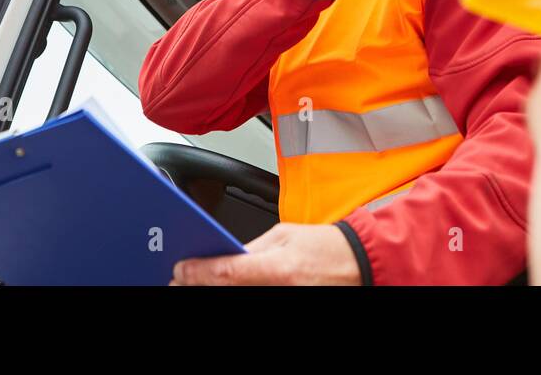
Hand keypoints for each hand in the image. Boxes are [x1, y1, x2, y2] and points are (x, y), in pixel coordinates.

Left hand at [170, 223, 362, 285]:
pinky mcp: (287, 304)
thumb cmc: (327, 247)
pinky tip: (223, 287)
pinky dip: (238, 293)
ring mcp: (284, 301)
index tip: (180, 270)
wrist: (360, 264)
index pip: (227, 273)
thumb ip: (252, 249)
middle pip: (228, 292)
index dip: (198, 273)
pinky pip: (256, 298)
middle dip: (201, 286)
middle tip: (180, 281)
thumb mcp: (285, 235)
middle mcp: (279, 292)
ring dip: (216, 290)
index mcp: (279, 268)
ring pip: (239, 298)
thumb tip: (224, 255)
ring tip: (199, 284)